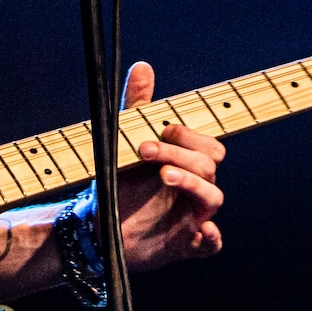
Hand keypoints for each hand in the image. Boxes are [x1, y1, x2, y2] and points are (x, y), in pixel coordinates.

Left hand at [115, 61, 225, 271]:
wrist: (98, 225)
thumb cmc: (120, 182)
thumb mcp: (124, 143)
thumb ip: (137, 107)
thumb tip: (143, 66)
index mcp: (186, 164)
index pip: (207, 145)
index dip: (187, 136)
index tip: (159, 130)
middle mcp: (195, 188)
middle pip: (210, 165)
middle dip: (182, 154)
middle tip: (145, 151)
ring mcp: (193, 216)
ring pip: (213, 198)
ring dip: (192, 183)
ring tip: (164, 176)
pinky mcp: (185, 245)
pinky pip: (211, 244)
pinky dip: (211, 238)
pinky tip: (202, 230)